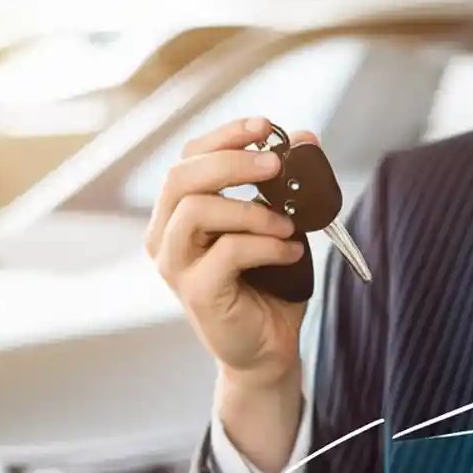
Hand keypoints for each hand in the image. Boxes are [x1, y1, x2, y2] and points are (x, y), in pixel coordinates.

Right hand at [146, 117, 319, 389]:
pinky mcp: (196, 292)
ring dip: (252, 209)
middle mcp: (165, 234)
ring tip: (289, 223)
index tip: (265, 126)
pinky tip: (291, 250)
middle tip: (276, 164)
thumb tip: (307, 139)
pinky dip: (267, 244)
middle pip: (181, 177)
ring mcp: (175, 265)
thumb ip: (285, 186)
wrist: (269, 345)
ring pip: (197, 210)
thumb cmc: (269, 283)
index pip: (188, 158)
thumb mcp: (277, 223)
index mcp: (178, 211)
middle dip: (232, 162)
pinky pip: (228, 252)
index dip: (225, 136)